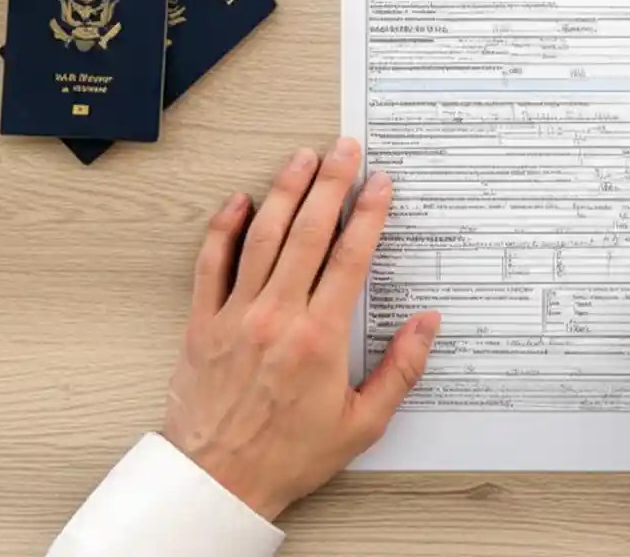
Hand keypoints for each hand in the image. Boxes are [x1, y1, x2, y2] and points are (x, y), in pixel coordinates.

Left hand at [162, 139, 440, 519]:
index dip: (368, 214)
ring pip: (261, 236)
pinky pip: (211, 262)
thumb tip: (427, 325)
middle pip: (307, 232)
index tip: (380, 185)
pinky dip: (225, 227)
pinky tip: (239, 201)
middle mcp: (276, 316)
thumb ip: (401, 370)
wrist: (218, 479)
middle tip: (345, 150)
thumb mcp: (362, 423)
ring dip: (283, 191)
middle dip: (331, 184)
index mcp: (319, 338)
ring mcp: (235, 315)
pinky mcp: (202, 323)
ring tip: (301, 159)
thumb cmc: (287, 455)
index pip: (349, 257)